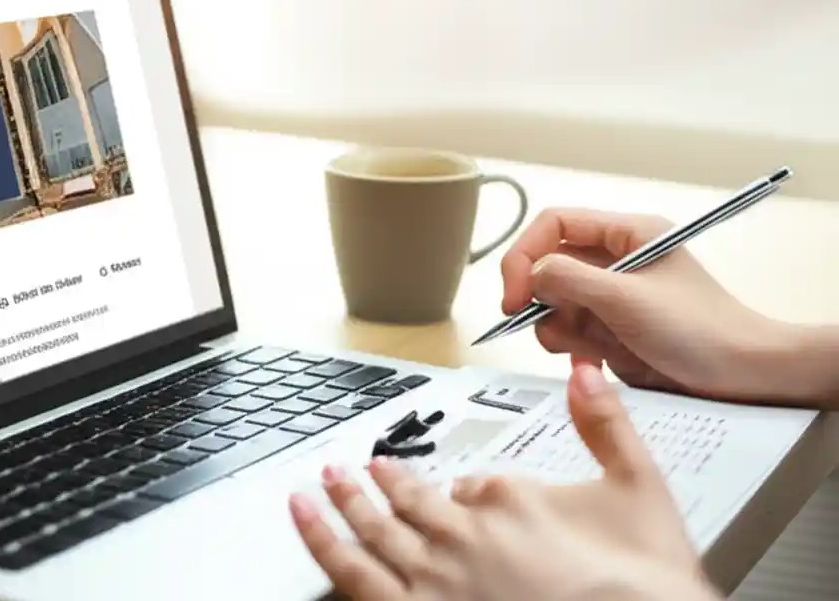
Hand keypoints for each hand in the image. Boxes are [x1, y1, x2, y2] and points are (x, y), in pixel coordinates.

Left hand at [289, 365, 720, 600]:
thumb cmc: (646, 584)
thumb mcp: (641, 488)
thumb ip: (607, 426)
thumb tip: (584, 371)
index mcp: (508, 498)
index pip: (471, 486)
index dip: (467, 492)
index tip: (460, 491)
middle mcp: (462, 535)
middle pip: (408, 502)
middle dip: (377, 483)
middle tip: (352, 468)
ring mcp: (436, 579)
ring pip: (373, 532)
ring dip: (341, 504)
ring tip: (319, 485)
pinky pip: (355, 577)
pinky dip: (323, 545)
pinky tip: (305, 524)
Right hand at [499, 208, 802, 403]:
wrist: (741, 375)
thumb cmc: (697, 329)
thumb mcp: (627, 298)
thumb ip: (570, 279)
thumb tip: (529, 276)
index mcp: (626, 234)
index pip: (553, 225)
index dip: (525, 255)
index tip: (514, 295)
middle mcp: (615, 259)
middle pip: (547, 265)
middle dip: (539, 298)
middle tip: (540, 325)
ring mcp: (611, 296)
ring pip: (553, 302)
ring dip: (558, 327)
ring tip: (588, 349)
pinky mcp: (611, 328)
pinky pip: (569, 330)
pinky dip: (573, 346)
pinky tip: (596, 360)